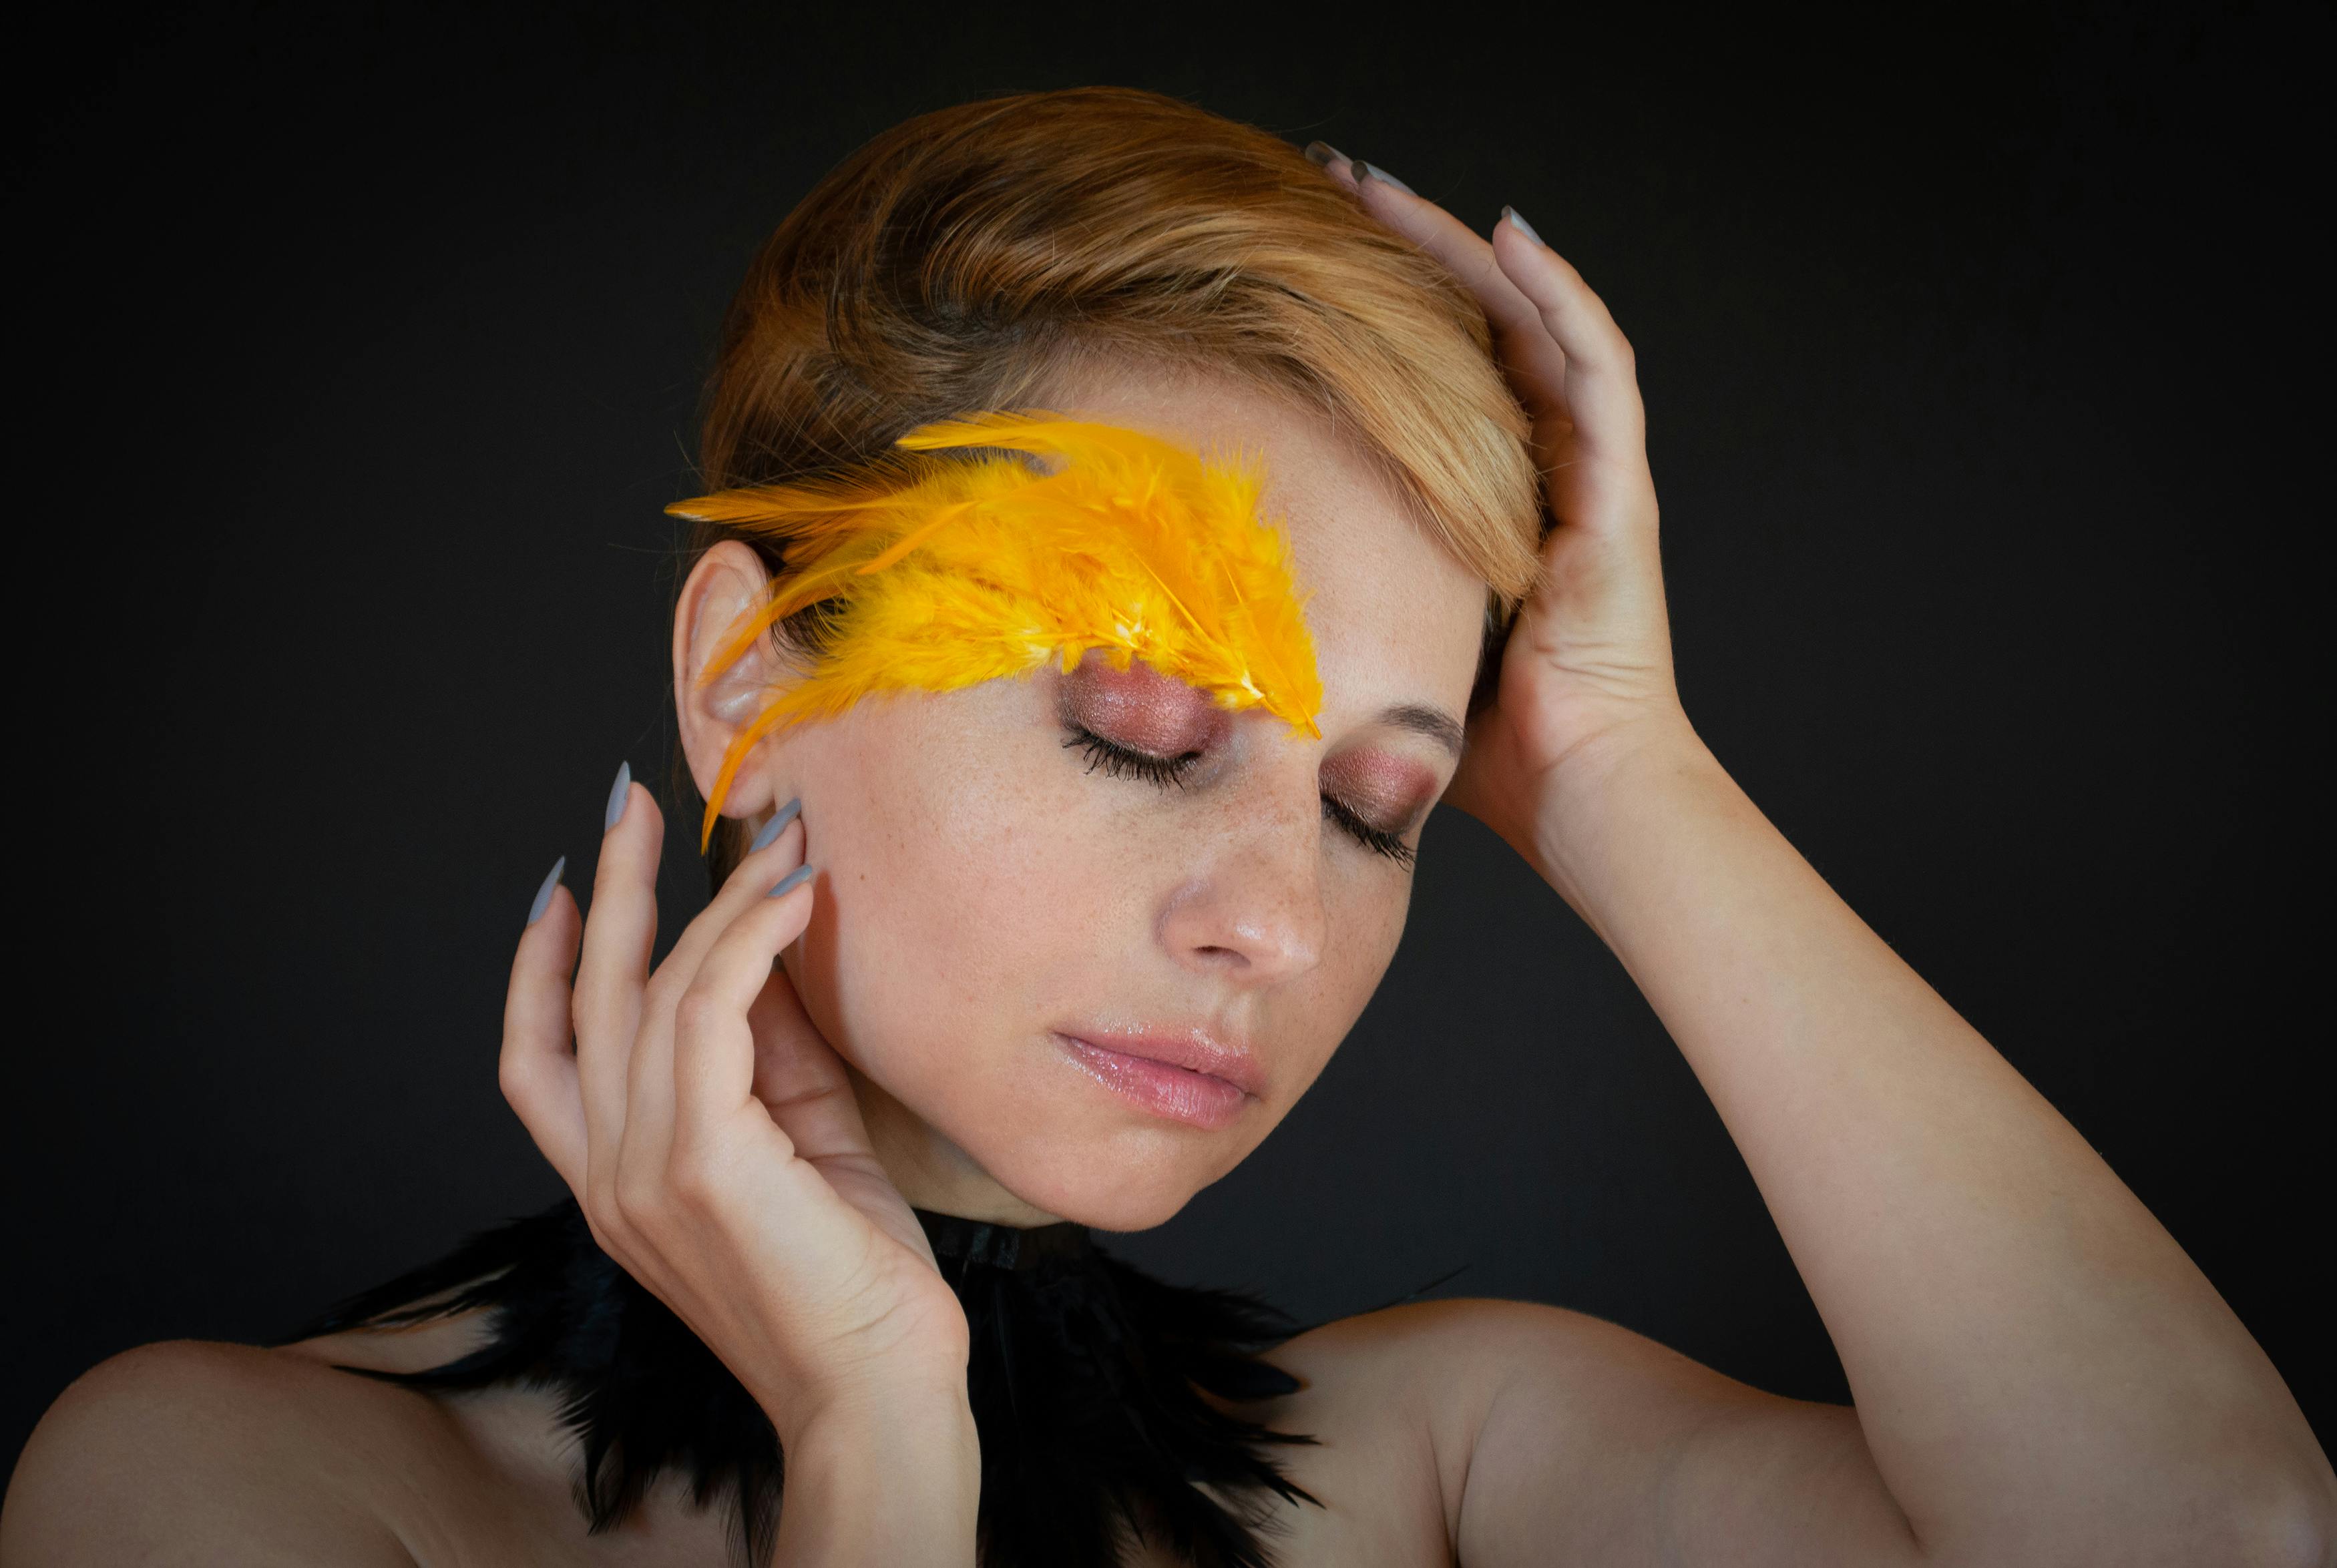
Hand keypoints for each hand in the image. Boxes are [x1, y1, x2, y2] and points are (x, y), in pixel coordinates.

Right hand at [499, 775, 971, 1443]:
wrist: (877, 1392)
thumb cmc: (851, 1281)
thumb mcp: (800, 1142)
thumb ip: (769, 1053)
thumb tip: (766, 947)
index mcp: (613, 1182)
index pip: (536, 1059)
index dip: (540, 966)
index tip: (565, 883)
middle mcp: (605, 1178)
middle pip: (582, 1001)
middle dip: (608, 889)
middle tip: (631, 799)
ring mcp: (641, 1173)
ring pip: (653, 995)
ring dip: (712, 901)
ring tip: (775, 839)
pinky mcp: (699, 1163)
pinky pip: (708, 1015)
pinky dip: (747, 941)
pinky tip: (791, 896)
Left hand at [1316, 151, 1699, 856]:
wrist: (1578, 795)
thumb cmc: (1491, 749)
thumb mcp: (1392, 645)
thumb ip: (1340, 604)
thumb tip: (1224, 602)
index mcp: (1492, 500)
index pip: (1437, 373)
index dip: (1378, 308)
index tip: (1300, 254)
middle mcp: (1546, 471)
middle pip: (1479, 326)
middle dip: (1408, 249)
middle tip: (1335, 179)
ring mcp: (1591, 473)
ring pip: (1534, 325)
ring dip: (1468, 250)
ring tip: (1393, 188)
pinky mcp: (1623, 489)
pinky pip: (1597, 370)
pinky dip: (1559, 298)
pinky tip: (1510, 240)